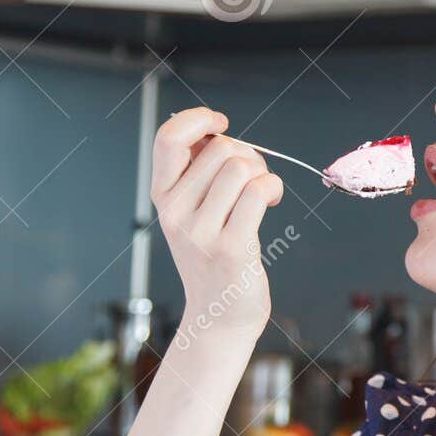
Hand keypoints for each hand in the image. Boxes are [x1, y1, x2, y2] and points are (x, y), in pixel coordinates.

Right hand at [151, 107, 283, 336]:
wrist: (219, 316)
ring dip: (262, 172)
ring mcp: (201, 232)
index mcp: (162, 197)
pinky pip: (257, 191)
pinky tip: (271, 202)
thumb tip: (212, 128)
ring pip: (241, 167)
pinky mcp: (231, 248)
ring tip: (262, 193)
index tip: (221, 122)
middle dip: (246, 153)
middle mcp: (176, 213)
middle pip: (220, 148)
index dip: (198, 118)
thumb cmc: (212, 258)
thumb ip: (196, 173)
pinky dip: (272, 188)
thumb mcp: (191, 214)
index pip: (168, 138)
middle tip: (253, 178)